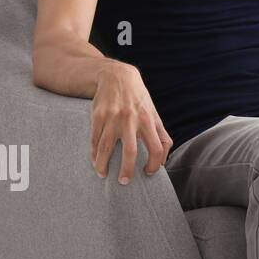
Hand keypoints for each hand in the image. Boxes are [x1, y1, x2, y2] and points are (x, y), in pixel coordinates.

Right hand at [90, 62, 171, 183]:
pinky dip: (94, 153)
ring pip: (106, 148)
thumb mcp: (154, 113)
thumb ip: (161, 134)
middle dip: (127, 170)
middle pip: (130, 151)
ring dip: (103, 165)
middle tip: (124, 182)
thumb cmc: (139, 100)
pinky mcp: (98, 116)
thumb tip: (164, 159)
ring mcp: (113, 118)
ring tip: (103, 173)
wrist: (118, 77)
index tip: (148, 173)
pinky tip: (96, 160)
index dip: (155, 164)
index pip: (157, 147)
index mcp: (149, 120)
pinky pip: (95, 139)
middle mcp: (132, 120)